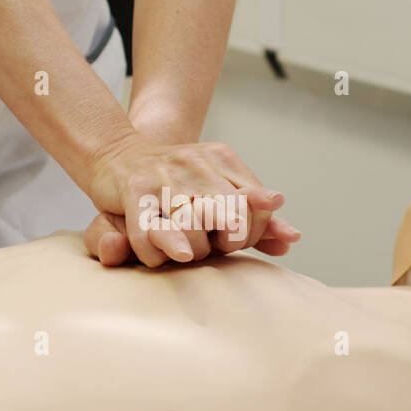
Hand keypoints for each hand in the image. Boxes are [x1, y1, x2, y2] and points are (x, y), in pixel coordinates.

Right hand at [85, 134, 300, 266]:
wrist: (117, 153)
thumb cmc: (174, 182)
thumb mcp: (219, 188)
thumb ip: (257, 217)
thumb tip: (293, 238)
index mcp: (222, 159)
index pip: (258, 206)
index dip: (252, 233)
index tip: (233, 238)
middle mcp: (196, 164)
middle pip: (232, 221)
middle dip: (225, 244)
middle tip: (212, 247)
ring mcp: (165, 175)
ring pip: (195, 230)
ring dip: (192, 252)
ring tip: (185, 251)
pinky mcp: (135, 190)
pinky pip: (153, 235)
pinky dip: (157, 254)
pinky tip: (159, 256)